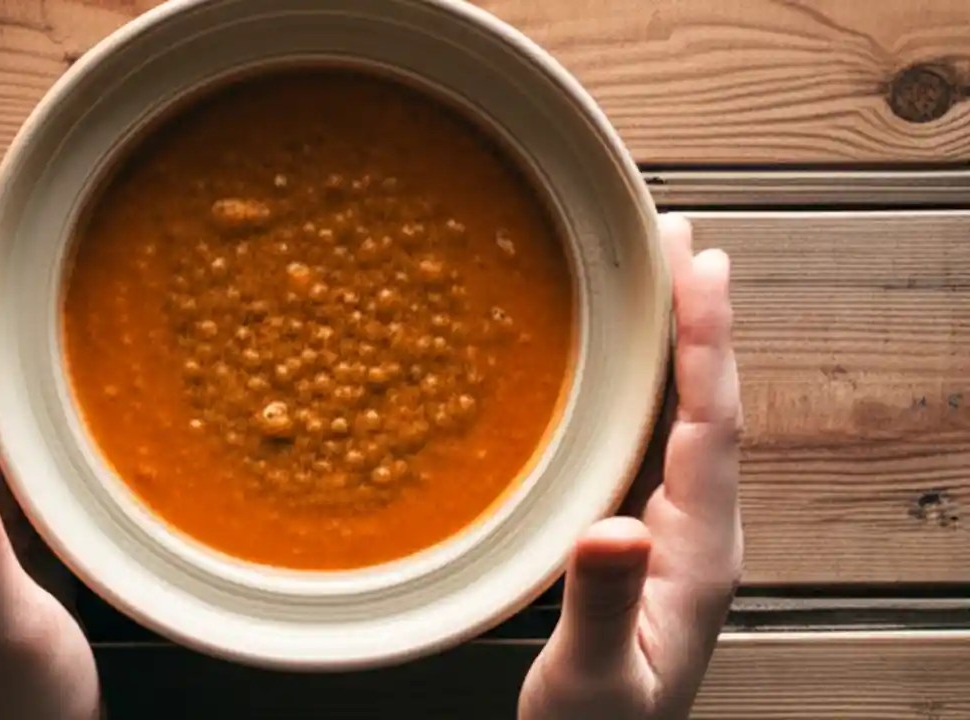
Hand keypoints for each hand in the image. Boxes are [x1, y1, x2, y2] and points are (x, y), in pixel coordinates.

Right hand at [519, 214, 743, 719]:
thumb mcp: (592, 679)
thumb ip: (601, 603)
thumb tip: (616, 525)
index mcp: (698, 554)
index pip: (712, 427)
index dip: (708, 343)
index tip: (701, 266)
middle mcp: (697, 531)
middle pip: (707, 403)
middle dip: (696, 318)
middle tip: (676, 236)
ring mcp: (674, 531)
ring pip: (682, 416)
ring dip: (674, 343)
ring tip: (654, 276)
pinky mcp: (644, 536)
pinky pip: (652, 440)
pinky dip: (644, 385)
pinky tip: (621, 362)